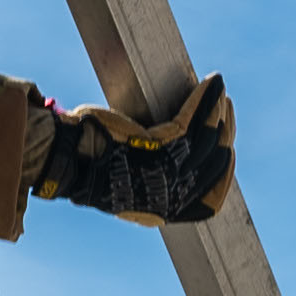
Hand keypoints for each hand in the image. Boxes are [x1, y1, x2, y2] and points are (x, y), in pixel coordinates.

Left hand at [32, 72, 234, 227]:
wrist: (69, 160)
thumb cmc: (91, 165)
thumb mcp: (130, 181)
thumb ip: (154, 177)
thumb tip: (174, 160)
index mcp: (164, 212)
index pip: (209, 200)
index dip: (222, 173)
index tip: (226, 151)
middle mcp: (172, 196)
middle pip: (213, 163)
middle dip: (224, 135)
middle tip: (225, 111)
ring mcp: (169, 171)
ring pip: (208, 139)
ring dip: (218, 112)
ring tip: (221, 95)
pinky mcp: (161, 144)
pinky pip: (194, 118)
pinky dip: (207, 98)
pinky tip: (213, 83)